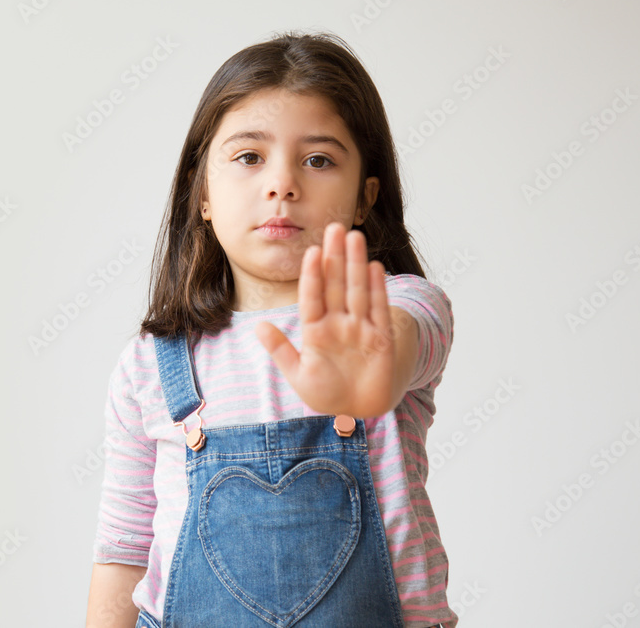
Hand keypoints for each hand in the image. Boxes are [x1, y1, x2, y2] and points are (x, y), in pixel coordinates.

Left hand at [254, 223, 393, 418]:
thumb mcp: (298, 374)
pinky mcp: (381, 339)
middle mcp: (338, 324)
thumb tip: (258, 326)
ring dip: (356, 264)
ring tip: (354, 237)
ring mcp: (360, 329)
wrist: (356, 412)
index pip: (312, 295)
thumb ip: (280, 350)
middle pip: (336, 284)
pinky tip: (374, 267)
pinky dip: (378, 290)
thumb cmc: (325, 393)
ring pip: (357, 290)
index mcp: (315, 330)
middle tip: (334, 227)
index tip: (311, 250)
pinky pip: (378, 310)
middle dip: (335, 256)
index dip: (312, 274)